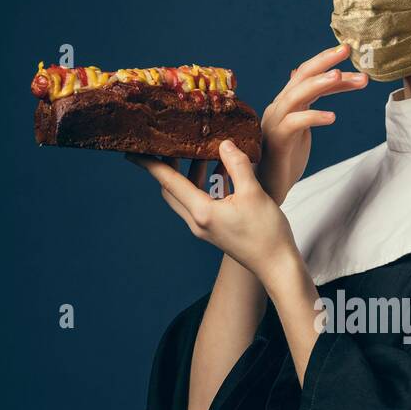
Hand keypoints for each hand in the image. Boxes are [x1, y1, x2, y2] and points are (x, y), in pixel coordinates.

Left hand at [126, 139, 299, 287]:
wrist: (277, 265)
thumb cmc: (267, 233)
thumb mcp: (254, 193)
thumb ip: (237, 166)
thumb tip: (224, 144)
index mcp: (202, 212)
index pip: (169, 183)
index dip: (150, 165)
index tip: (133, 152)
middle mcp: (198, 222)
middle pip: (172, 190)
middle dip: (170, 166)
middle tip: (173, 145)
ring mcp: (205, 228)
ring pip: (188, 196)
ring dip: (193, 174)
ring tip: (207, 153)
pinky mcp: (216, 230)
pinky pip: (202, 202)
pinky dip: (206, 185)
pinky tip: (223, 171)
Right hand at [257, 42, 367, 204]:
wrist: (268, 189)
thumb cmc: (285, 160)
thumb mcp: (301, 129)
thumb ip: (307, 105)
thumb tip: (313, 81)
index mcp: (285, 103)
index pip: (305, 74)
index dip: (325, 60)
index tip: (347, 50)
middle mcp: (278, 107)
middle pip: (301, 76)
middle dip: (325, 61)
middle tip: (347, 50)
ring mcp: (275, 123)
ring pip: (297, 95)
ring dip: (319, 83)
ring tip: (340, 76)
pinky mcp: (278, 141)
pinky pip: (295, 122)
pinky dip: (314, 117)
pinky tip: (332, 117)